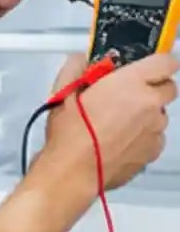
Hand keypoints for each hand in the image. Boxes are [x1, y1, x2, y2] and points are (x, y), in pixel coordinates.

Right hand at [42, 52, 176, 191]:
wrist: (73, 171)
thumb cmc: (70, 135)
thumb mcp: (62, 92)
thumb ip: (76, 68)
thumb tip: (80, 60)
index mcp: (131, 84)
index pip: (166, 61)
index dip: (156, 62)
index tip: (147, 64)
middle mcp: (150, 105)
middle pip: (168, 88)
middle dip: (151, 88)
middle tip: (125, 93)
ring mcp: (155, 129)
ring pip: (159, 114)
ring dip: (144, 113)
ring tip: (114, 121)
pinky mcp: (153, 150)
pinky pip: (154, 136)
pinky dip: (141, 135)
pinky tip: (117, 138)